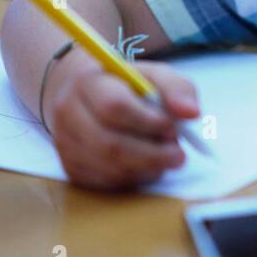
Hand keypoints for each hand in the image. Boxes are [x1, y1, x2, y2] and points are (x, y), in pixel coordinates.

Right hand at [45, 53, 199, 190]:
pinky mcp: (70, 167)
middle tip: (179, 155)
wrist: (88, 96)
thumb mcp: (154, 75)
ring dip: (145, 168)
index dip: (147, 122)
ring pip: (107, 166)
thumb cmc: (127, 85)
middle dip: (151, 153)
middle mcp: (68, 112)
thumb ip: (177, 89)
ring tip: (167, 158)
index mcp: (88, 82)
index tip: (173, 128)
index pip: (113, 106)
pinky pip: (104, 181)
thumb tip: (192, 113)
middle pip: (109, 143)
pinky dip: (133, 178)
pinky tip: (148, 167)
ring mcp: (64, 142)